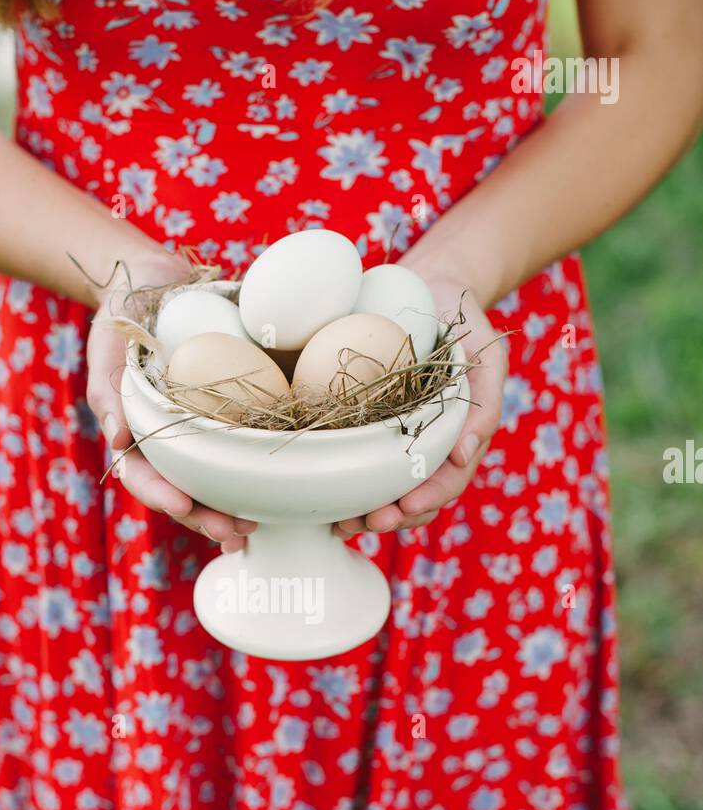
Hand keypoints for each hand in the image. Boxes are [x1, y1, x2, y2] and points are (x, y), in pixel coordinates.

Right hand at [85, 244, 256, 550]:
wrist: (154, 283)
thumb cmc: (122, 319)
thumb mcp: (107, 350)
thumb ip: (110, 394)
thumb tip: (120, 439)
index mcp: (137, 437)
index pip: (144, 476)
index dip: (161, 495)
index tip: (182, 505)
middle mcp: (169, 443)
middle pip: (184, 492)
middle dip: (206, 518)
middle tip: (234, 533)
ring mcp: (197, 433)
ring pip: (215, 482)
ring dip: (233, 508)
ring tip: (254, 527)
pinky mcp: (230, 415)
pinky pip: (243, 447)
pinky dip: (258, 471)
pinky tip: (280, 488)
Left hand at [335, 272, 507, 537]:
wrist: (430, 285)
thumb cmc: (464, 321)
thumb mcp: (487, 355)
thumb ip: (485, 405)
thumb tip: (465, 455)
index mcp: (457, 439)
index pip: (446, 482)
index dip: (426, 501)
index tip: (404, 509)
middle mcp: (425, 446)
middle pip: (411, 498)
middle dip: (389, 518)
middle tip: (364, 524)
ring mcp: (395, 438)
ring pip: (381, 488)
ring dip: (362, 512)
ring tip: (341, 523)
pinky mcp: (365, 423)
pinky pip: (354, 458)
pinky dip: (340, 481)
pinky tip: (321, 495)